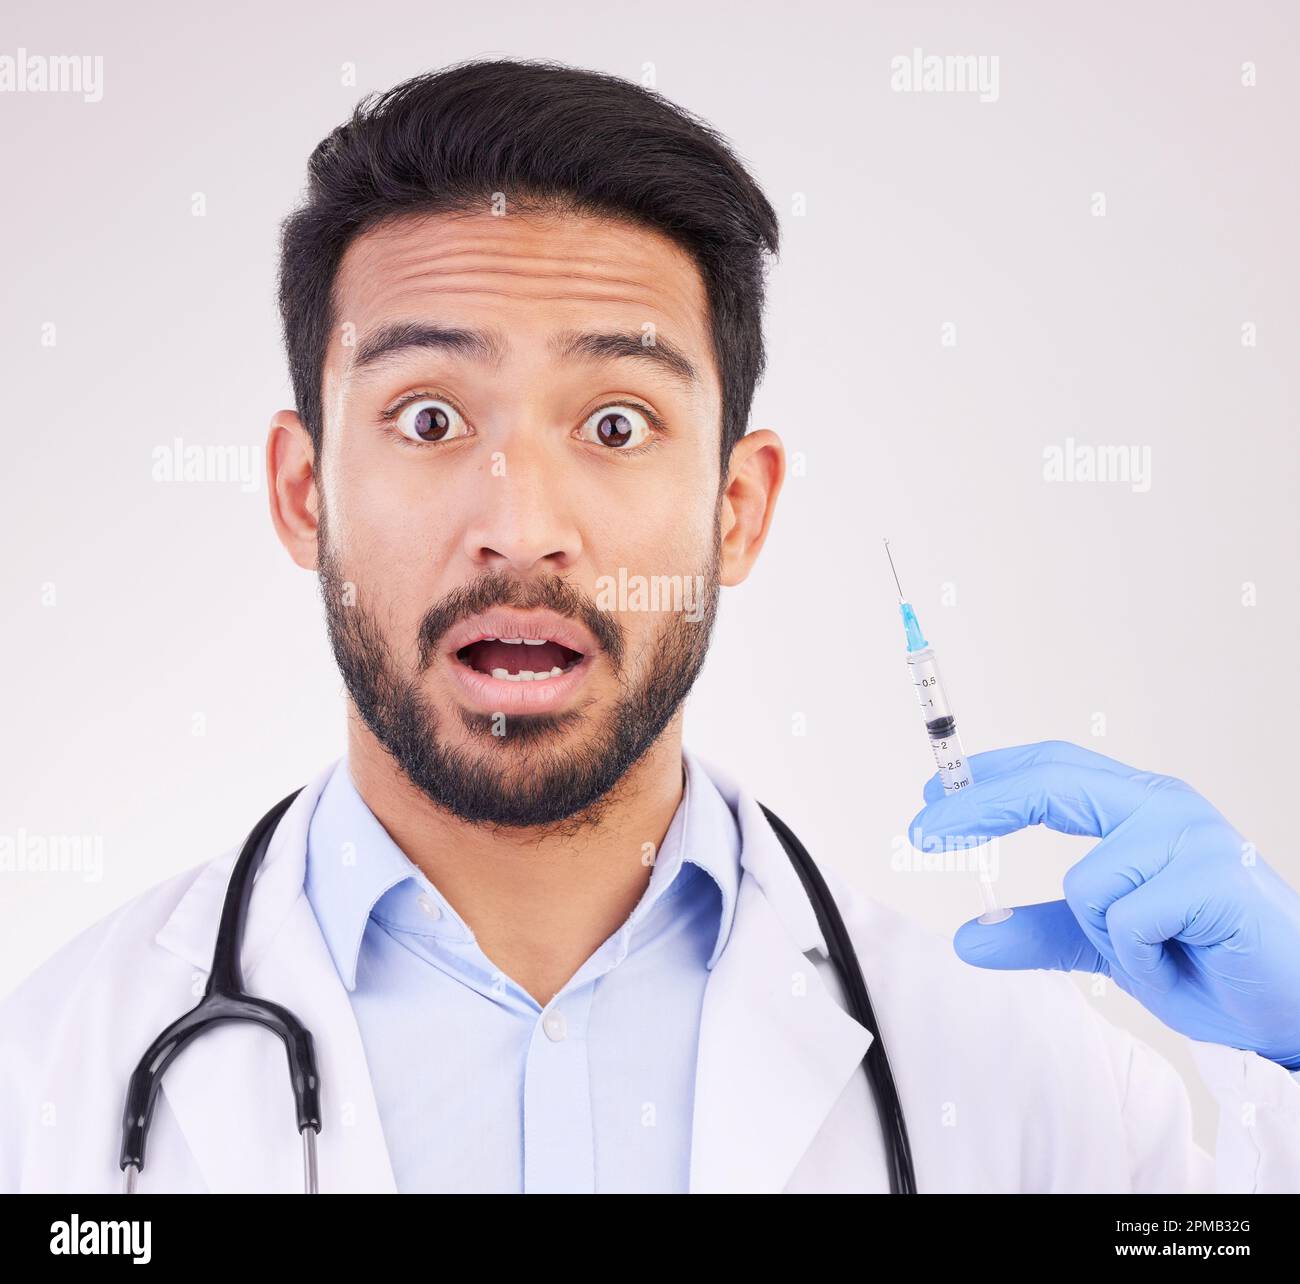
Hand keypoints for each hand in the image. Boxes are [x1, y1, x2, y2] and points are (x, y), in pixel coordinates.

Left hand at [908, 740, 1299, 1069]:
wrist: (1288, 1011)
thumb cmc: (1202, 963)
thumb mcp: (1104, 945)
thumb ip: (1041, 933)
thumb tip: (968, 936)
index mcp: (1136, 808)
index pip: (1051, 768)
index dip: (989, 775)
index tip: (931, 792)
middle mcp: (1163, 806)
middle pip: (1055, 780)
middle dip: (981, 804)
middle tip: (921, 832)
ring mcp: (1192, 837)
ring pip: (1086, 879)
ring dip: (1105, 936)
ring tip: (1157, 954)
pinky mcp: (1215, 878)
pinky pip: (1126, 920)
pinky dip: (1140, 958)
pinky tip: (1182, 960)